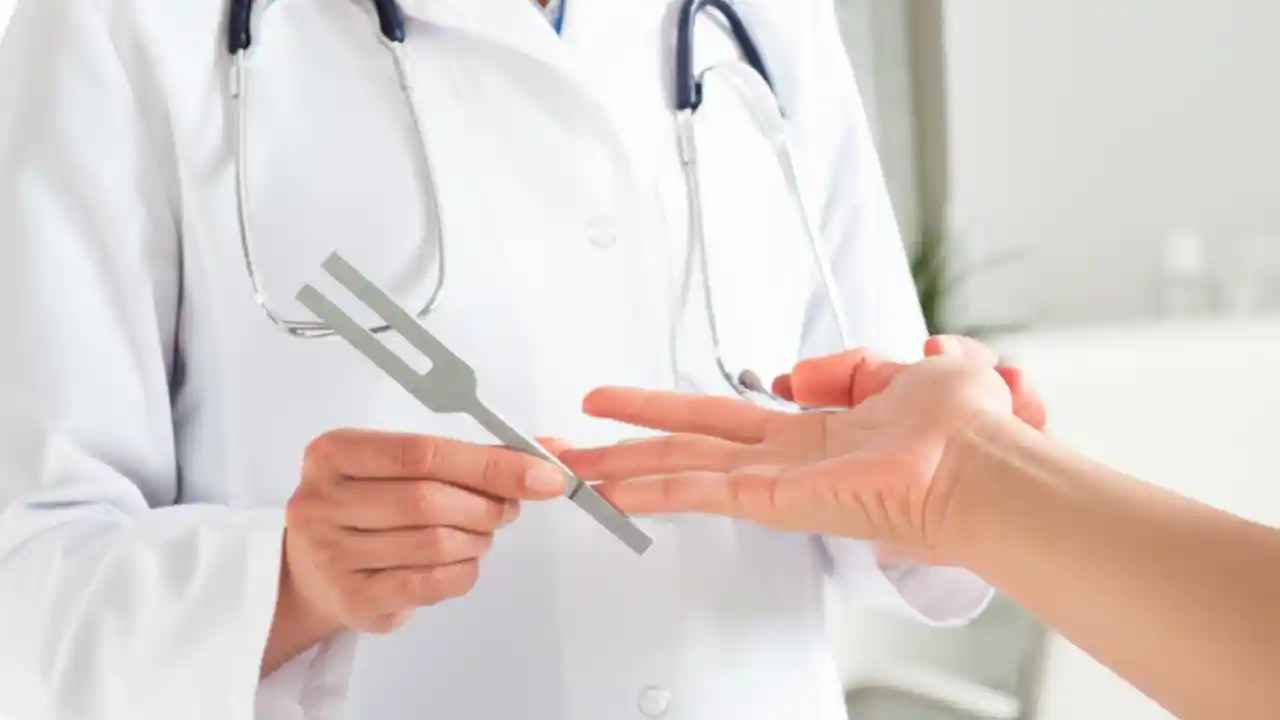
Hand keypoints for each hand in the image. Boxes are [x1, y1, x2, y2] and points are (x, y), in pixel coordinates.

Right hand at [265, 430, 566, 672]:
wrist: (311, 572)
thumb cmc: (370, 507)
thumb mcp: (403, 469)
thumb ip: (470, 457)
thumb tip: (550, 452)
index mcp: (334, 453)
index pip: (422, 452)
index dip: (489, 465)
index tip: (542, 475)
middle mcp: (320, 501)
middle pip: (428, 500)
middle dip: (486, 505)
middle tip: (508, 509)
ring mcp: (330, 554)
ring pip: (434, 544)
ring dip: (476, 540)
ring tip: (479, 535)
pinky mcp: (351, 599)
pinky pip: (429, 584)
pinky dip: (463, 572)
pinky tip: (462, 563)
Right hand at [559, 341, 1021, 560]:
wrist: (981, 464)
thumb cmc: (966, 428)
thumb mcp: (909, 368)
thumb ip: (852, 366)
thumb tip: (802, 376)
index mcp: (813, 432)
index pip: (725, 421)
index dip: (677, 412)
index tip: (644, 408)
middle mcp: (785, 459)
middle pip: (687, 444)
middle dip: (626, 439)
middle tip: (574, 439)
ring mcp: (773, 481)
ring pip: (679, 467)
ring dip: (620, 464)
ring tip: (569, 464)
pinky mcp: (773, 497)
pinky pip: (699, 489)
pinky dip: (651, 489)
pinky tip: (610, 488)